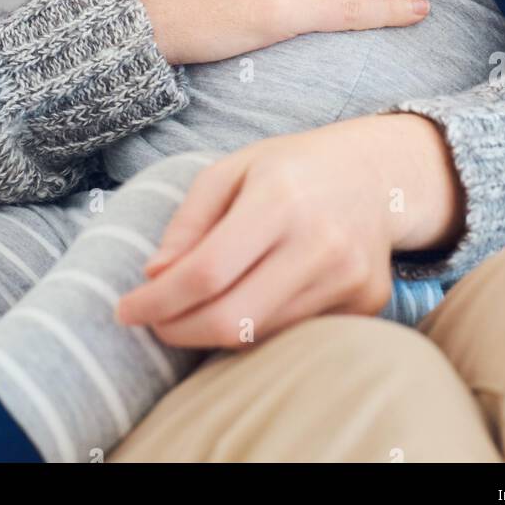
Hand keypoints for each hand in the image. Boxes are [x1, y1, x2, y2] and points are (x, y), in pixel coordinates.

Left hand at [114, 114, 464, 347]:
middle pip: (231, 319)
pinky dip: (258, 329)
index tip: (125, 310)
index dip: (158, 300)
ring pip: (260, 336)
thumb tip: (155, 276)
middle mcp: (321, 242)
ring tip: (195, 309)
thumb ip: (189, 221)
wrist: (378, 175)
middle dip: (177, 330)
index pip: (207, 271)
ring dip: (214, 332)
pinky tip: (248, 303)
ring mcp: (350, 278)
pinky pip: (293, 335)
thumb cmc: (293, 168)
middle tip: (153, 322)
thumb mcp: (232, 170)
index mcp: (280, 198)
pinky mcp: (367, 304)